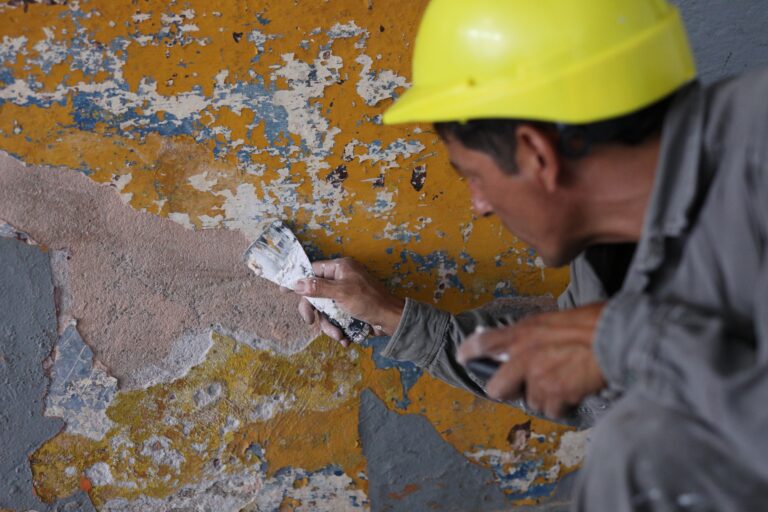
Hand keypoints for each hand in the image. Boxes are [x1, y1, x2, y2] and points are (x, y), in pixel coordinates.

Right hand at [292, 258, 404, 346]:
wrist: (391, 320)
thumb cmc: (369, 301)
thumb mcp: (341, 293)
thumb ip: (318, 287)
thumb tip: (297, 283)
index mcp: (340, 268)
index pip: (313, 270)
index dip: (298, 281)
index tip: (284, 290)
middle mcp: (342, 278)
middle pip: (316, 293)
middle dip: (315, 310)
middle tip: (311, 321)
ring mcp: (346, 294)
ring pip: (325, 309)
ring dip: (329, 325)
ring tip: (338, 335)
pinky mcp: (350, 308)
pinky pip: (336, 317)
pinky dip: (338, 328)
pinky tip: (344, 338)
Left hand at [457, 303, 606, 418]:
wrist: (616, 336)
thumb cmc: (592, 323)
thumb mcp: (553, 320)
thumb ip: (533, 336)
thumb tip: (526, 349)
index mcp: (523, 333)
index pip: (485, 342)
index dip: (470, 351)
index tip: (462, 357)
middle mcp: (524, 356)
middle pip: (497, 389)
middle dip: (506, 392)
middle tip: (521, 387)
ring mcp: (538, 378)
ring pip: (532, 401)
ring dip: (545, 397)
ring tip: (565, 380)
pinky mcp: (556, 395)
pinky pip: (553, 410)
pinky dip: (564, 405)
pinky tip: (576, 389)